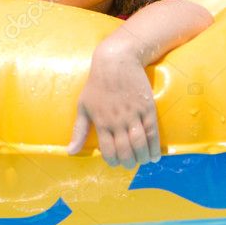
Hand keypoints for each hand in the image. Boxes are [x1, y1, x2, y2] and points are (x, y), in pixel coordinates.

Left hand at [66, 43, 161, 168]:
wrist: (116, 60)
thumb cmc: (97, 83)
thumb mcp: (83, 106)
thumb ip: (78, 131)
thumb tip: (70, 152)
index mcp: (101, 122)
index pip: (108, 151)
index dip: (113, 161)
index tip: (116, 162)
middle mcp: (117, 121)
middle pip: (125, 151)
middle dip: (129, 163)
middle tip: (131, 164)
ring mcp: (133, 114)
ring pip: (140, 144)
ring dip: (142, 157)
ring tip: (143, 161)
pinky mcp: (147, 108)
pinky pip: (152, 132)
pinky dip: (155, 147)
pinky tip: (155, 155)